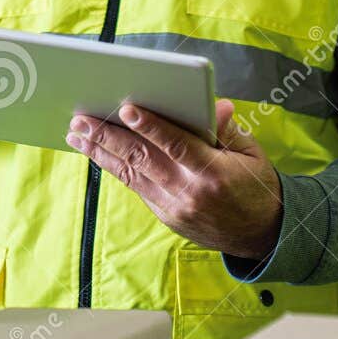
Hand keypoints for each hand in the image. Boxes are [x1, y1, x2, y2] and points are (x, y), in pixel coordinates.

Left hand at [65, 99, 281, 259]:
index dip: (150, 126)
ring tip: (76, 134)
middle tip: (80, 119)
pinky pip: (135, 187)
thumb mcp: (251, 153)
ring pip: (131, 174)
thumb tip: (215, 104)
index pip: (176, 145)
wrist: (261, 234)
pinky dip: (114, 168)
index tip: (126, 109)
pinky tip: (96, 153)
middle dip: (108, 136)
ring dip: (101, 152)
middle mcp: (189, 191)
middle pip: (142, 159)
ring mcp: (174, 207)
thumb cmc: (257, 186)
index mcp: (214, 172)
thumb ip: (228, 129)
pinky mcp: (166, 215)